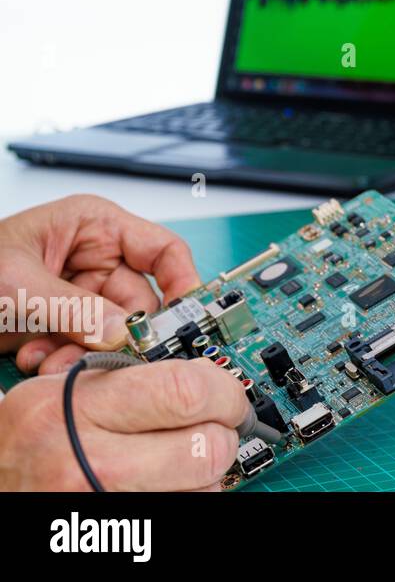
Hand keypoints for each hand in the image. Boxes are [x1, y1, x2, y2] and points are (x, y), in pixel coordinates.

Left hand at [0, 195, 200, 373]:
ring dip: (86, 351)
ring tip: (52, 358)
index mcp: (94, 226)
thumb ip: (75, 308)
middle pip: (140, 301)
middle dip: (118, 333)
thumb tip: (123, 333)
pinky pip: (85, 345)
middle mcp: (94, 257)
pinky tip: (36, 357)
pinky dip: (65, 358)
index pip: (163, 250)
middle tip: (106, 355)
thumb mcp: (18, 284)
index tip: (186, 318)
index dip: (182, 283)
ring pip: (113, 331)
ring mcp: (79, 292)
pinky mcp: (63, 322)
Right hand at [0, 357, 247, 490]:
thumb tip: (205, 374)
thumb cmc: (24, 438)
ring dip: (204, 472)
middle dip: (220, 433)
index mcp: (75, 410)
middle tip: (209, 426)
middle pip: (207, 447)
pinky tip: (163, 485)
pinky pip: (184, 510)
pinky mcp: (116, 538)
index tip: (226, 392)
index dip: (222, 390)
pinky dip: (186, 497)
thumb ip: (126, 376)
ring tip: (174, 458)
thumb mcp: (57, 390)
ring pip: (203, 488)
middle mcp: (86, 463)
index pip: (185, 392)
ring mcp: (102, 507)